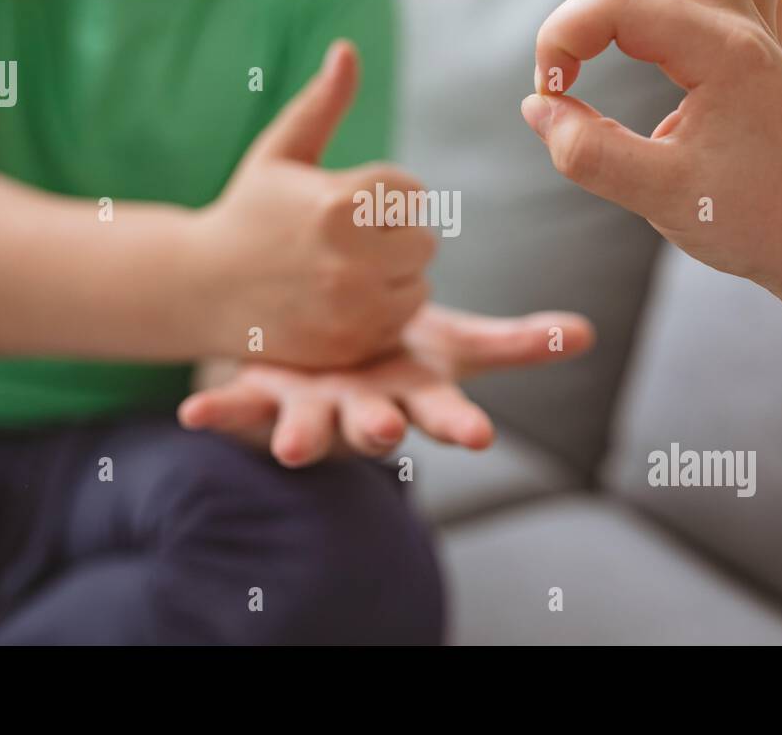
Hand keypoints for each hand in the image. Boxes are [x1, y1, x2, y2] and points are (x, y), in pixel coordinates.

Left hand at [178, 304, 594, 466]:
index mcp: (409, 391)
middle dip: (378, 431)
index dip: (459, 423)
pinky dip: (219, 410)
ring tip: (296, 446)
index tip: (480, 437)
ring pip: (310, 425)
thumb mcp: (451, 343)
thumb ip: (513, 343)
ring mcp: (312, 407)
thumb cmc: (392, 352)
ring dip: (303, 436)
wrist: (320, 354)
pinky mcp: (263, 398)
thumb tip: (588, 334)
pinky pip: (239, 407)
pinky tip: (193, 411)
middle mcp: (362, 409)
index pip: (442, 411)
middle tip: (386, 434)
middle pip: (375, 425)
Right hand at [200, 40, 435, 367]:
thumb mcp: (280, 153)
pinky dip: (382, 312)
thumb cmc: (248, 211)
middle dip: (393, 236)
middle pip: (423, 240)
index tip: (346, 204)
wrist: (200, 289)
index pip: (411, 192)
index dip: (384, 195)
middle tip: (348, 239)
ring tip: (345, 269)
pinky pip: (399, 322)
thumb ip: (321, 103)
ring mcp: (350, 307)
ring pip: (418, 283)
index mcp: (338, 201)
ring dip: (394, 276)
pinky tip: (343, 300)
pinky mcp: (349, 344)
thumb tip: (347, 49)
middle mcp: (350, 257)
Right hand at [521, 0, 781, 307]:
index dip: (560, 41)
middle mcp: (743, 31)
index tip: (546, 98)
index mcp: (720, 51)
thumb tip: (541, 107)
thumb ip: (588, 152)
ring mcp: (761, 41)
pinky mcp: (764, 63)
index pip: (613, 5)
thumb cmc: (760, 225)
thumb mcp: (662, 199)